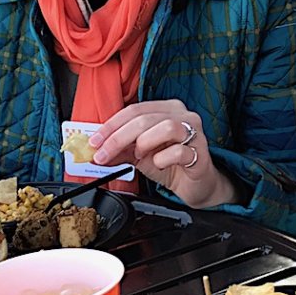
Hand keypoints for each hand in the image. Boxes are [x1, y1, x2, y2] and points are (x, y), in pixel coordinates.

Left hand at [89, 100, 237, 208]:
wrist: (195, 185)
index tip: (94, 142)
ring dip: (144, 144)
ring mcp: (195, 133)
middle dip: (118, 138)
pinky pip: (179, 152)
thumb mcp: (140, 154)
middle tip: (102, 155)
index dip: (111, 126)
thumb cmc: (171, 164)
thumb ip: (120, 149)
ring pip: (165, 128)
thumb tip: (96, 150)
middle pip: (145, 118)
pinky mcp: (201, 153)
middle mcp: (183, 116)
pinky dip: (163, 159)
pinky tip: (160, 165)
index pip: (134, 110)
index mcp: (167, 109)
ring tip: (140, 156)